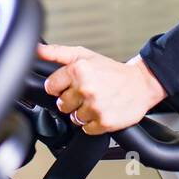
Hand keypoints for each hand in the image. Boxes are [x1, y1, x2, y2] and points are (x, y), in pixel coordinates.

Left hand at [38, 44, 167, 134]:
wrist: (140, 85)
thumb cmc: (111, 71)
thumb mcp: (84, 55)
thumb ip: (57, 53)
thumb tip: (37, 49)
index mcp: (79, 69)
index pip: (51, 87)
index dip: (60, 87)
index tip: (71, 85)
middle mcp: (86, 88)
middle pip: (61, 104)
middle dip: (72, 100)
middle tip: (87, 92)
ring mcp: (95, 106)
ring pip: (73, 118)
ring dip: (83, 112)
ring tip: (96, 101)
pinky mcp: (104, 122)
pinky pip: (86, 130)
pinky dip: (93, 124)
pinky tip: (102, 111)